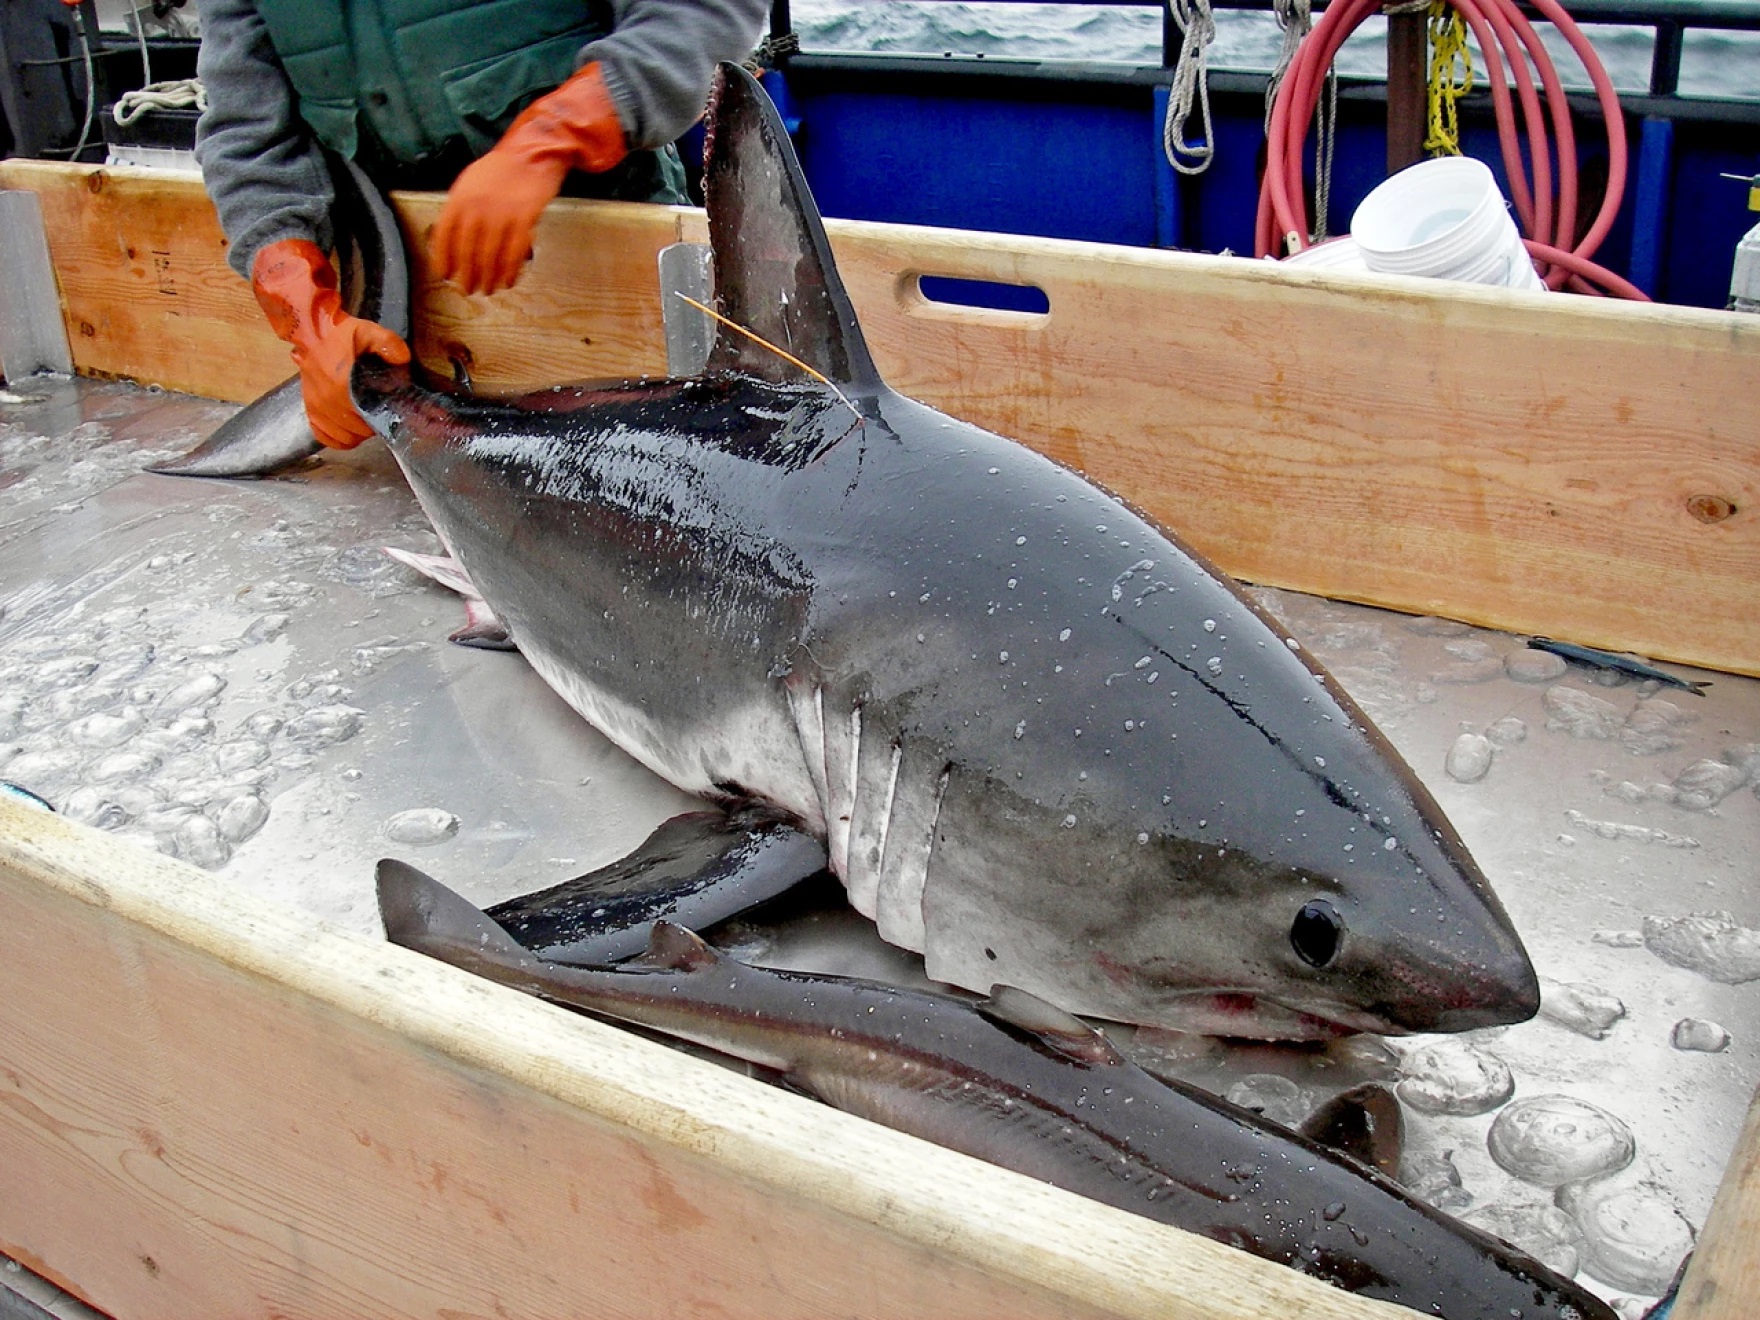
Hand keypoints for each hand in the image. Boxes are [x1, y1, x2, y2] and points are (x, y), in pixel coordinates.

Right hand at [251, 238, 410, 448]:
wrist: (310, 331)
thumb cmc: (340, 334)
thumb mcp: (369, 331)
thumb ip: (389, 344)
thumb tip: (403, 361)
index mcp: (341, 385)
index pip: (368, 419)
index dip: (382, 419)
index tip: (389, 410)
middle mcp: (326, 401)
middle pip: (359, 431)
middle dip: (372, 425)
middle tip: (380, 413)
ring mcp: (315, 407)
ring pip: (344, 438)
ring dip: (358, 433)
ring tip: (366, 420)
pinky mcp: (309, 410)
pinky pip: (325, 437)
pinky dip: (338, 438)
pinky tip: (348, 428)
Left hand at [429, 62, 627, 295]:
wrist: (533, 151)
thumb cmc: (501, 168)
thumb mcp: (471, 181)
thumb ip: (460, 206)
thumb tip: (452, 236)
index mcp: (459, 198)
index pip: (444, 237)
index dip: (444, 260)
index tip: (446, 276)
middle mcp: (477, 208)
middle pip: (467, 252)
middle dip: (468, 275)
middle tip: (469, 290)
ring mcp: (501, 214)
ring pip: (491, 257)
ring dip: (489, 278)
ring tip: (489, 289)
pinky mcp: (524, 220)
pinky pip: (514, 254)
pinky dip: (510, 271)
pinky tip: (509, 281)